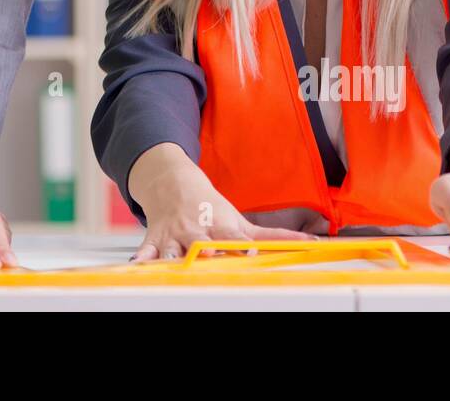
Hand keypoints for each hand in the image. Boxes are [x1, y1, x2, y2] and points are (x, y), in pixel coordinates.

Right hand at [127, 143, 317, 260]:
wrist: (172, 183)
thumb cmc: (210, 206)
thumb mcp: (239, 218)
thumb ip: (272, 235)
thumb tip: (311, 243)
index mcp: (219, 225)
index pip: (232, 236)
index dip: (240, 245)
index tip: (249, 252)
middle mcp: (197, 230)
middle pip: (202, 243)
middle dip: (206, 249)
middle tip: (212, 254)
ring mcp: (175, 234)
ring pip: (173, 249)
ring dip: (174, 256)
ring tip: (173, 264)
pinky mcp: (156, 238)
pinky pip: (147, 250)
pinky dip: (143, 257)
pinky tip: (138, 265)